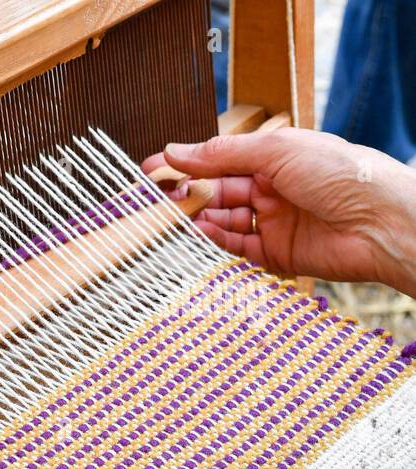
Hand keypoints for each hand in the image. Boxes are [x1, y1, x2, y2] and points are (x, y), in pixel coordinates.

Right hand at [144, 129, 415, 297]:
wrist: (380, 222)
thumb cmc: (342, 174)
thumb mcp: (277, 150)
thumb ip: (223, 153)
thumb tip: (177, 150)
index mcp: (275, 158)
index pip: (220, 160)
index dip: (187, 164)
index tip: (153, 168)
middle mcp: (272, 189)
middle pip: (217, 192)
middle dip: (188, 194)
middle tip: (158, 199)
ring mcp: (273, 222)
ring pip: (223, 221)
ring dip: (199, 219)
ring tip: (176, 218)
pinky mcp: (276, 254)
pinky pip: (237, 248)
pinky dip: (217, 241)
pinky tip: (202, 233)